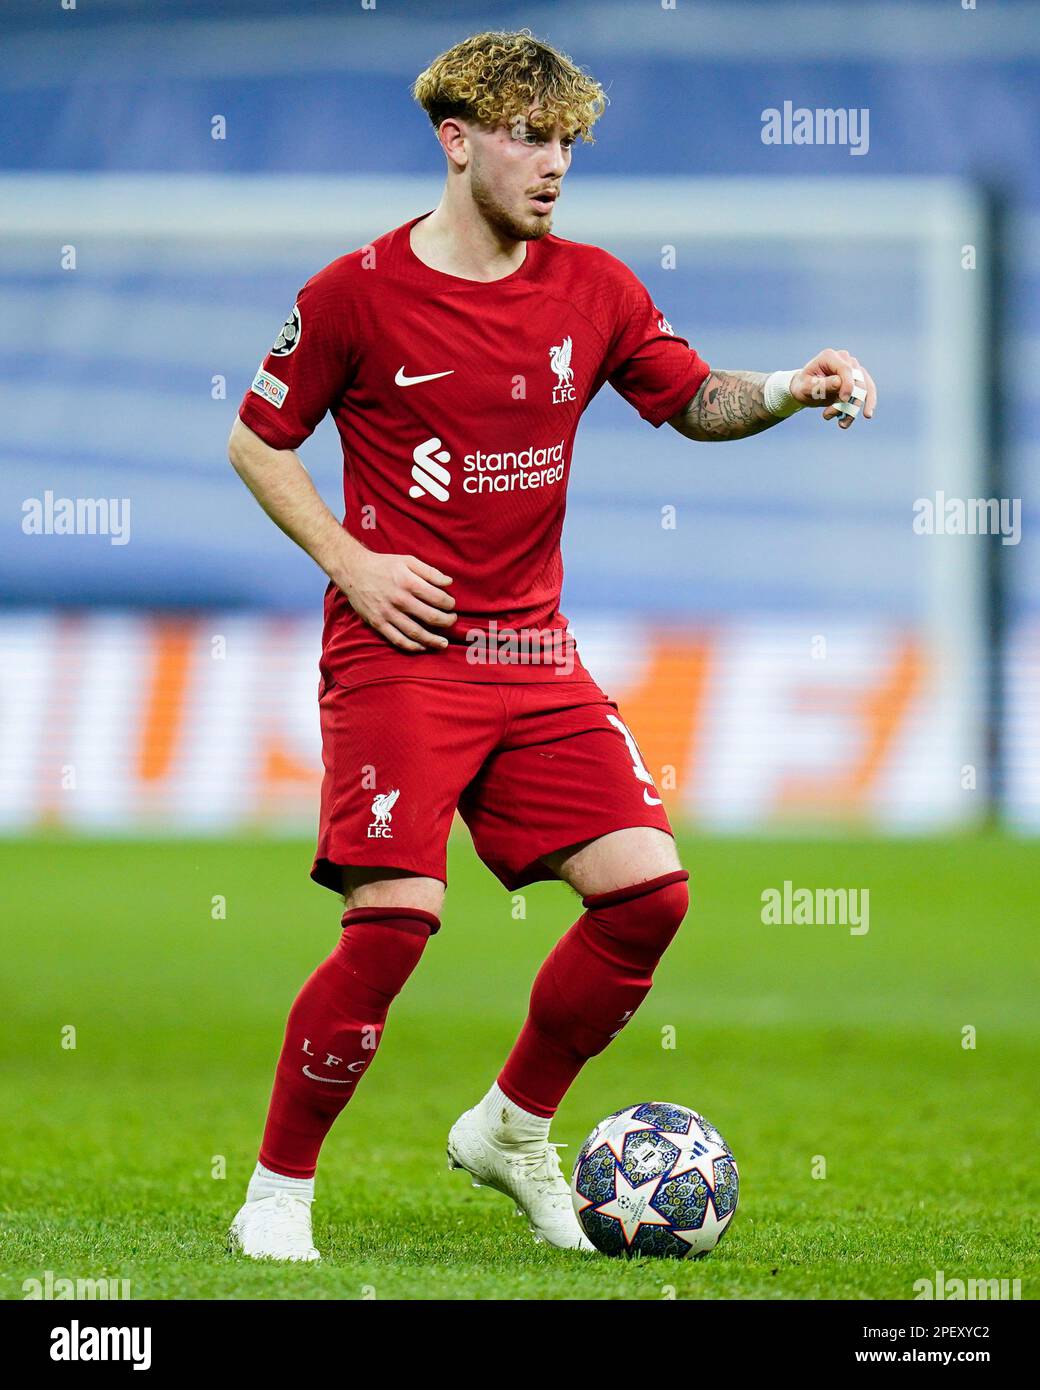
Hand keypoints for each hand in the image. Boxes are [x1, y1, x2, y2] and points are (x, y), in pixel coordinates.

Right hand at [335, 547, 455, 651]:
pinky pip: (397, 639)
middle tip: (452, 621)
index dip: (449, 603)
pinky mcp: (378, 623)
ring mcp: (388, 613)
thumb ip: (429, 571)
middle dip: (446, 621)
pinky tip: (422, 647)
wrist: (353, 571)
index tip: (451, 605)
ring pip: (416, 632)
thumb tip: (449, 582)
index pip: (437, 598)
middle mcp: (399, 599)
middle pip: (430, 617)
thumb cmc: (383, 565)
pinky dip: (412, 646)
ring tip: (443, 643)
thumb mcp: (407, 560)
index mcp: (408, 582)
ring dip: (433, 640)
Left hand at [792, 348, 876, 429]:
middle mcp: (845, 359)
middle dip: (849, 401)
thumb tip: (839, 383)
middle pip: (858, 380)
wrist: (805, 390)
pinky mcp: (858, 380)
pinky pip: (866, 393)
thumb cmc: (804, 386)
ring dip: (855, 408)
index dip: (848, 385)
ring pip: (866, 388)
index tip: (843, 400)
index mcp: (830, 356)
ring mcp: (853, 368)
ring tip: (842, 425)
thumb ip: (822, 384)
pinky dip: (861, 408)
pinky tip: (849, 421)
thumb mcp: (807, 387)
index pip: (846, 369)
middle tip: (828, 415)